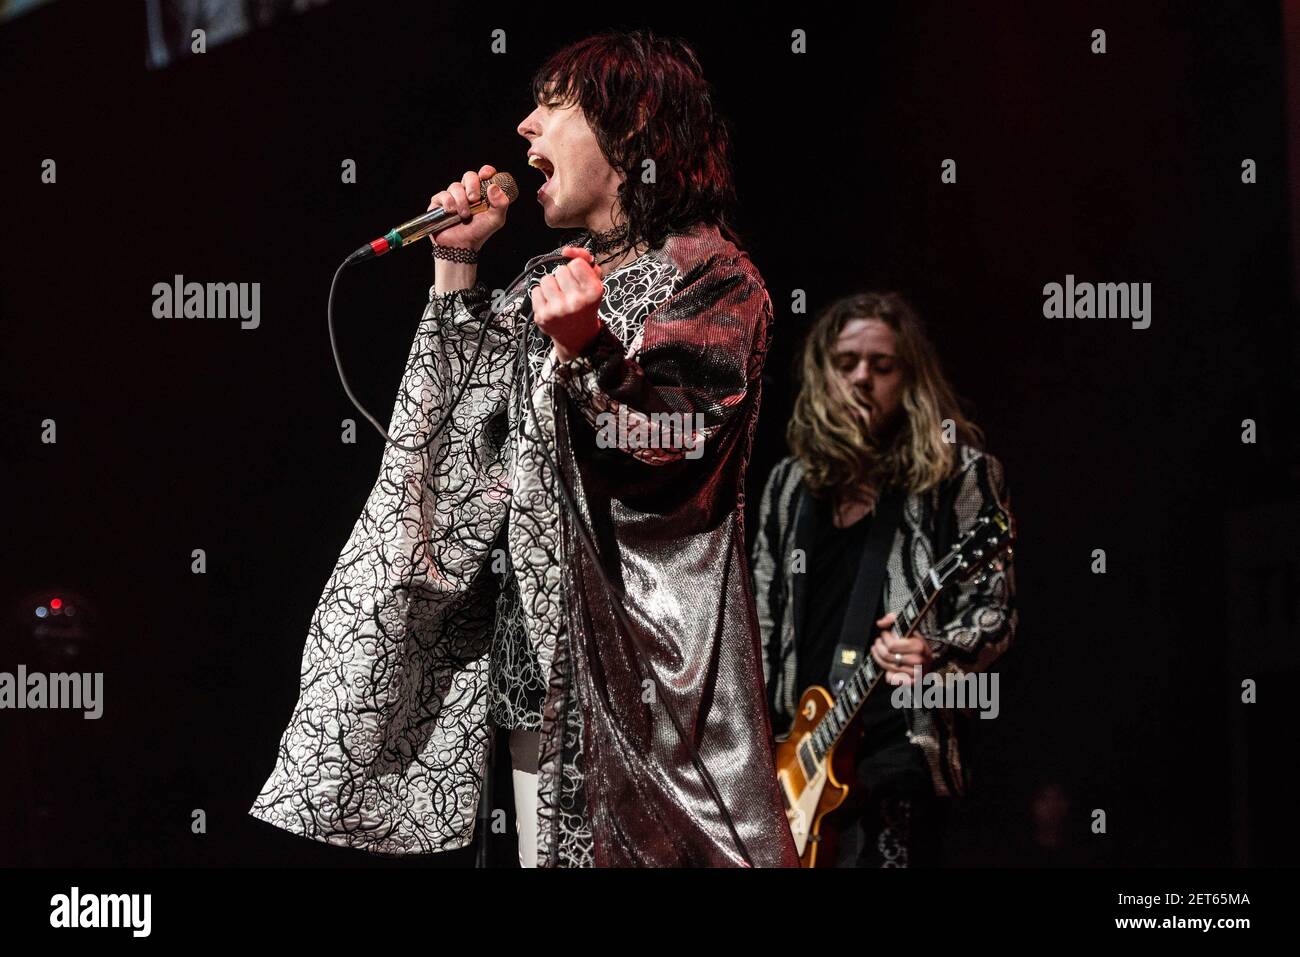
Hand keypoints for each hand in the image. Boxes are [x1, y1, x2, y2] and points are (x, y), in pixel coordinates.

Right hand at [427, 164, 509, 251]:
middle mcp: (467, 192)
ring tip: (464, 215)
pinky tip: (452, 213)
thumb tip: (494, 187)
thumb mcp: (496, 219)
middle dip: (472, 185)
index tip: (486, 175)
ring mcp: (452, 196)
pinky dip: (448, 203)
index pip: (484, 174)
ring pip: (455, 186)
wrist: (462, 246)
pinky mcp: (439, 203)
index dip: (486, 171)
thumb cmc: (479, 232)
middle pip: (469, 175)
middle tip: (474, 199)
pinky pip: (442, 195)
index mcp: (482, 193)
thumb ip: (501, 203)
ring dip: (461, 201)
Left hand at [531, 246, 604, 360]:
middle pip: (561, 270)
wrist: (578, 336)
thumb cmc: (585, 305)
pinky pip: (535, 290)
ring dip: (551, 285)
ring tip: (558, 297)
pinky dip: (541, 295)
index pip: (577, 263)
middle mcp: (576, 301)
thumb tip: (567, 250)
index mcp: (593, 292)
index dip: (576, 269)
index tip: (579, 280)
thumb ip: (585, 260)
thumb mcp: (594, 283)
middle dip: (563, 278)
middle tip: (569, 292)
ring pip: (546, 279)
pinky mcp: (543, 315)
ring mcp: (558, 309)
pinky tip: (550, 304)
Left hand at [869, 612, 933, 685]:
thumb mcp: (906, 626)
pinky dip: (887, 673)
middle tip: (878, 642)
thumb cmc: (913, 641)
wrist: (928, 657)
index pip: (891, 646)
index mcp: (919, 646)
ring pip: (887, 667)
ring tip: (878, 650)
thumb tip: (880, 623)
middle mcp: (919, 660)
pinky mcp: (912, 682)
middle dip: (879, 647)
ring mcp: (916, 673)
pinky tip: (886, 664)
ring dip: (878, 657)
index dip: (884, 638)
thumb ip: (892, 619)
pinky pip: (892, 679)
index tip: (884, 634)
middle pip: (887, 656)